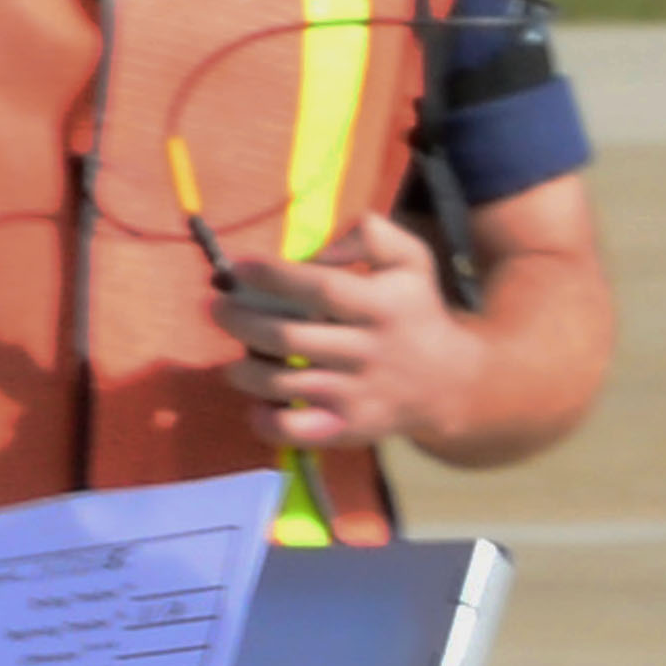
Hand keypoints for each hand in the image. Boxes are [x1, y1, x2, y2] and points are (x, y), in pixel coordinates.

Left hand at [214, 204, 483, 452]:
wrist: (448, 383)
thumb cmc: (415, 311)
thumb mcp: (411, 259)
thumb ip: (371, 235)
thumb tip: (317, 250)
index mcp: (381, 306)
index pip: (321, 288)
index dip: (274, 276)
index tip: (238, 267)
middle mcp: (367, 351)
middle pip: (290, 337)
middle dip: (241, 321)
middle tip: (217, 309)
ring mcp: (355, 394)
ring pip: (283, 384)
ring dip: (244, 370)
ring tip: (234, 358)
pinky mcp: (346, 428)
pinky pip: (294, 430)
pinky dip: (264, 420)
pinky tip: (256, 404)